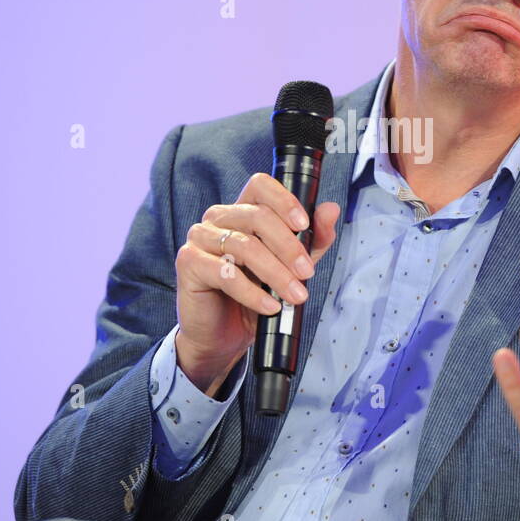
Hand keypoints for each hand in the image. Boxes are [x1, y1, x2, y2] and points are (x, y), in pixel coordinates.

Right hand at [175, 172, 340, 394]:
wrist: (223, 335)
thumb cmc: (254, 296)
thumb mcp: (290, 268)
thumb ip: (311, 240)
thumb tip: (331, 210)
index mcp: (242, 211)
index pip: (260, 185)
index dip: (283, 200)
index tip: (304, 225)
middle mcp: (218, 218)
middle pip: (257, 217)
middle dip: (289, 247)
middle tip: (308, 273)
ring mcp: (200, 238)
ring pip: (244, 246)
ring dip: (276, 273)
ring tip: (294, 295)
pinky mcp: (188, 263)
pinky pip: (225, 274)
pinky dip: (253, 293)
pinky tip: (270, 306)